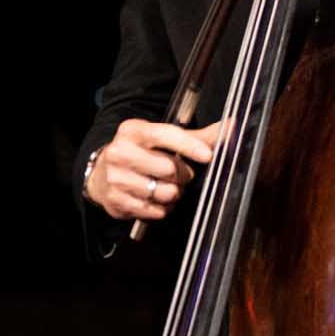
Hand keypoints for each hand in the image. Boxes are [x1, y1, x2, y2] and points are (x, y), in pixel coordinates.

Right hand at [88, 118, 229, 221]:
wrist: (101, 175)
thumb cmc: (142, 154)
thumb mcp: (162, 140)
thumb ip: (198, 136)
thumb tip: (233, 125)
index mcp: (133, 131)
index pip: (165, 135)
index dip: (189, 146)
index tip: (208, 155)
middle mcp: (120, 152)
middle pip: (170, 168)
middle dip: (182, 175)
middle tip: (177, 174)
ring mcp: (115, 178)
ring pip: (164, 192)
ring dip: (173, 193)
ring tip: (165, 186)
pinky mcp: (116, 200)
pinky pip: (155, 210)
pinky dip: (162, 208)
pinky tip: (155, 199)